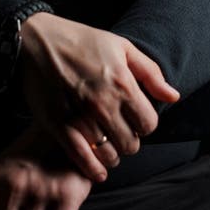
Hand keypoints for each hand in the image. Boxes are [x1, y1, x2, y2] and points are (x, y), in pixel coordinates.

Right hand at [15, 13, 179, 180]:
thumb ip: (150, 73)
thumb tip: (173, 97)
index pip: (149, 124)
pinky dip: (93, 169)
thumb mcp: (121, 46)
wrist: (36, 39)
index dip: (144, 124)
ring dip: (112, 154)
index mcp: (122, 82)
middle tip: (119, 130)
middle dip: (129, 139)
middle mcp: (104, 102)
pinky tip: (98, 170)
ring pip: (109, 154)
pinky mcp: (58, 125)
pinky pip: (83, 159)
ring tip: (107, 144)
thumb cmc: (81, 40)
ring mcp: (80, 115)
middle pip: (131, 143)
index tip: (135, 118)